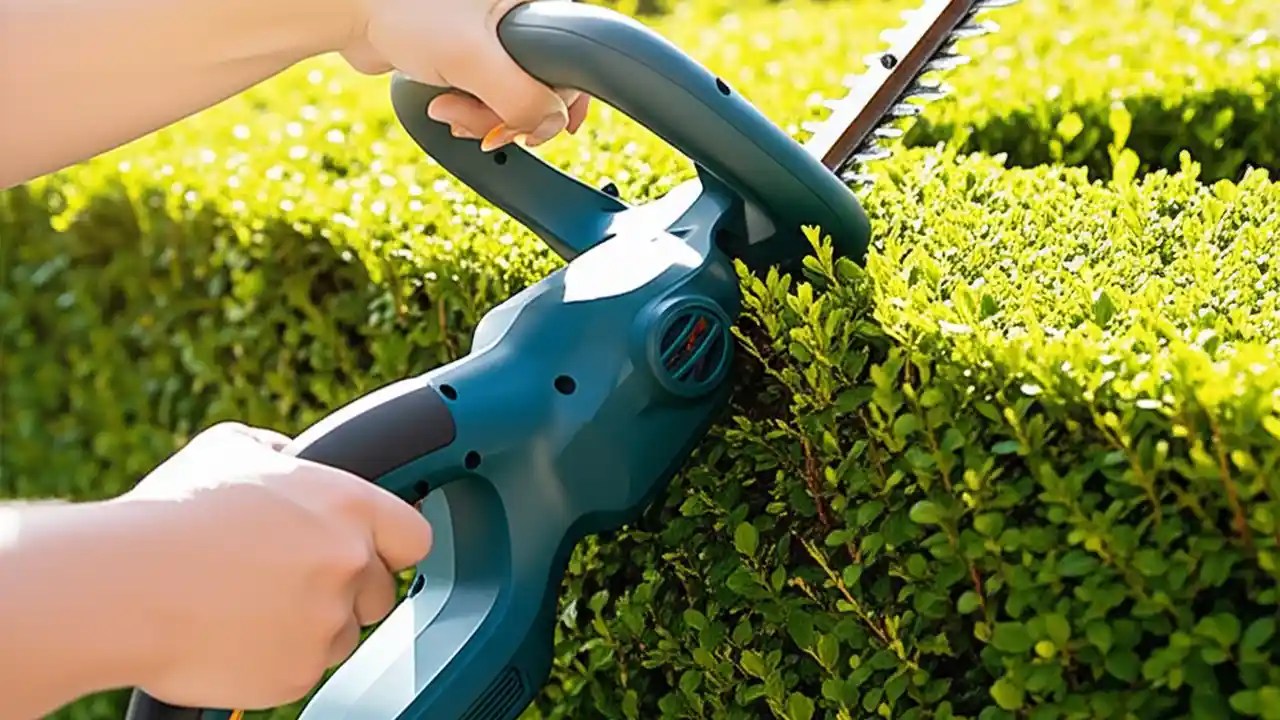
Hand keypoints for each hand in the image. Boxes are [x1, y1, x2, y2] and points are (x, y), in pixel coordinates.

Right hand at [112, 422, 432, 709]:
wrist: (122, 585)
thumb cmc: (170, 516)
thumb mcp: (230, 449)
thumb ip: (279, 452)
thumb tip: (291, 456)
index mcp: (347, 505)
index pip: (414, 536)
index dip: (390, 546)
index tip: (370, 552)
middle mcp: (349, 562)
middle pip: (379, 592)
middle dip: (345, 590)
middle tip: (290, 582)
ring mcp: (328, 621)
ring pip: (341, 634)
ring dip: (310, 626)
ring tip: (248, 605)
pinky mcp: (299, 671)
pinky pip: (304, 669)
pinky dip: (277, 659)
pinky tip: (234, 634)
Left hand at [340, 0, 590, 149]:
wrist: (349, 9)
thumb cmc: (406, 11)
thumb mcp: (473, 59)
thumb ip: (522, 97)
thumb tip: (552, 127)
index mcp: (535, 1)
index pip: (573, 65)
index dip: (560, 105)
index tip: (539, 134)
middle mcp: (521, 16)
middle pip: (541, 89)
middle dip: (507, 118)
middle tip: (482, 131)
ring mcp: (496, 39)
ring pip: (512, 99)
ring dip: (482, 120)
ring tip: (446, 111)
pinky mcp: (470, 57)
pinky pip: (486, 99)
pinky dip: (469, 114)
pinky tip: (444, 109)